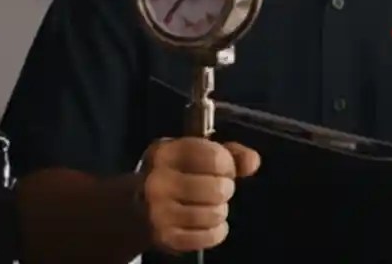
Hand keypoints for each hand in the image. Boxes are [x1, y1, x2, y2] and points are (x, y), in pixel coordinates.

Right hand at [136, 137, 261, 252]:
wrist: (139, 205)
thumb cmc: (178, 173)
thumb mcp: (198, 153)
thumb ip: (231, 153)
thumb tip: (252, 162)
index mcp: (165, 153)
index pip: (215, 158)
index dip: (228, 165)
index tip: (224, 169)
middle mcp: (157, 182)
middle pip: (217, 189)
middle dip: (225, 189)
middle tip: (218, 189)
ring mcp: (158, 212)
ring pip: (214, 214)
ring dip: (220, 210)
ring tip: (212, 205)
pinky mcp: (165, 238)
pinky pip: (209, 237)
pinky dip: (217, 231)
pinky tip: (210, 224)